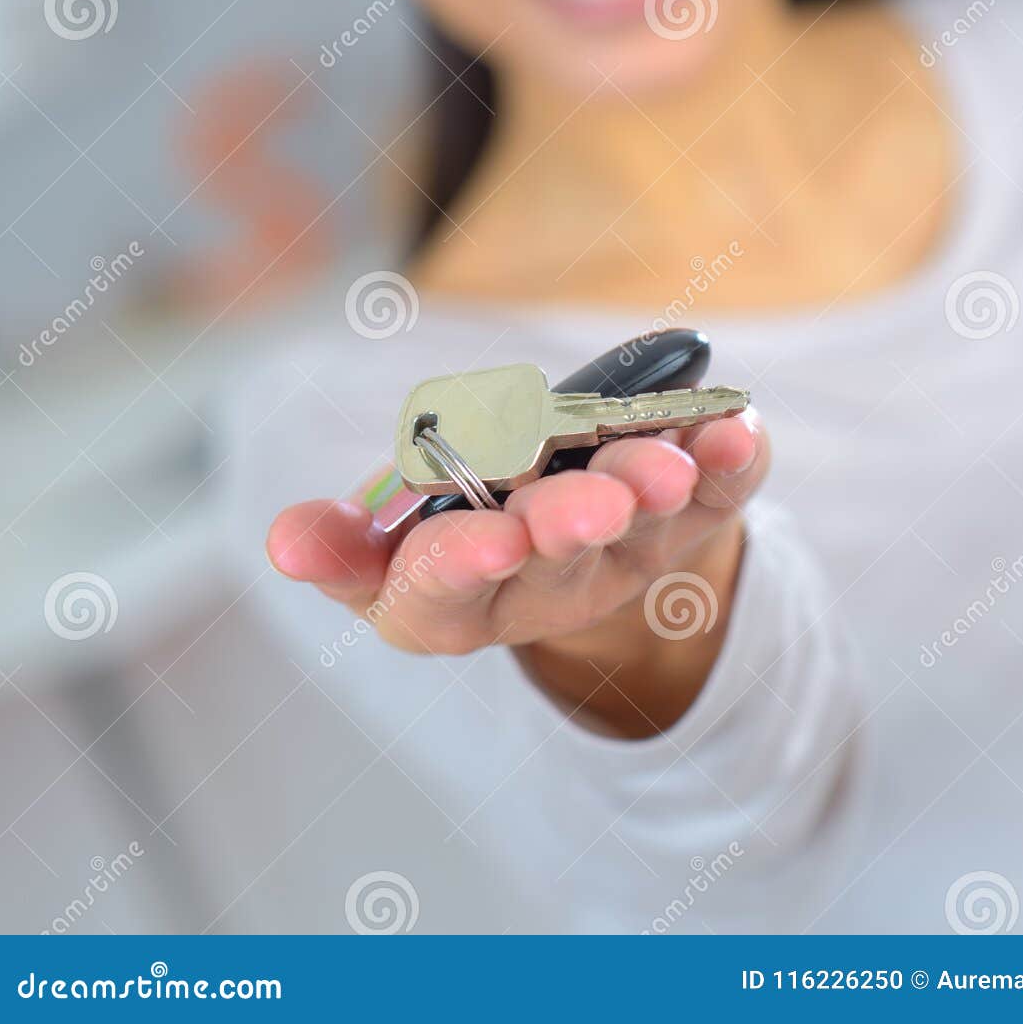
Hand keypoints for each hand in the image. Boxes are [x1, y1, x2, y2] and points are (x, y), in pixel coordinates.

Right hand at [267, 409, 768, 736]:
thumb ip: (341, 544)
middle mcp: (545, 586)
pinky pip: (722, 497)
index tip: (486, 539)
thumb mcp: (386, 544)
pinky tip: (738, 426)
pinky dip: (734, 463)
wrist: (569, 535)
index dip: (461, 567)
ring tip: (664, 462)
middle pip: (556, 563)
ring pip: (643, 532)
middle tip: (589, 503)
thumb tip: (285, 544)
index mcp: (455, 597)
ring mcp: (624, 554)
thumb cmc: (457, 524)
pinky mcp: (690, 520)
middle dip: (571, 526)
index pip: (445, 595)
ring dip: (653, 492)